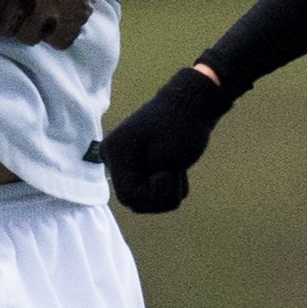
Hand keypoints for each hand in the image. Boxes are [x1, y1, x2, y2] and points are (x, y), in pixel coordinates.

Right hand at [98, 65, 230, 211]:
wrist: (192, 104)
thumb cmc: (181, 127)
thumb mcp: (167, 162)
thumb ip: (151, 190)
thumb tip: (136, 203)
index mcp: (114, 152)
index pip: (129, 197)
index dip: (155, 194)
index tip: (169, 173)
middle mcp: (113, 159)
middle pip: (137, 203)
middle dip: (163, 193)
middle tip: (175, 168)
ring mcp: (126, 165)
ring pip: (148, 202)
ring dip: (171, 190)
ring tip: (177, 165)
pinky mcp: (139, 169)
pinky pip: (156, 195)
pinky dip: (172, 186)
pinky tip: (176, 166)